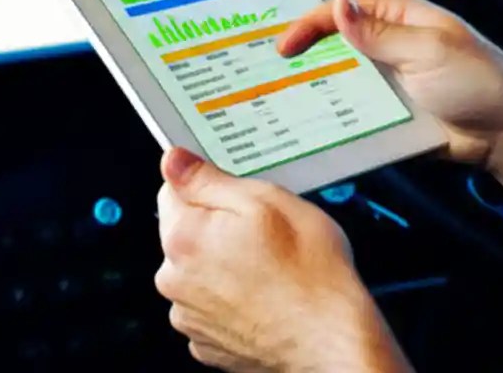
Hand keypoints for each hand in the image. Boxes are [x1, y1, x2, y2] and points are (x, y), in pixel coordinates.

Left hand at [155, 148, 410, 372]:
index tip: (240, 198)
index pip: (172, 190)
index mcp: (185, 237)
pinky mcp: (206, 343)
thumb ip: (211, 180)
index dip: (210, 188)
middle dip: (218, 229)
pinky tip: (266, 296)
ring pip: (199, 272)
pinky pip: (211, 306)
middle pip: (185, 234)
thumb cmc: (310, 273)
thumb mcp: (268, 201)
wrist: (329, 338)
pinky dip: (232, 299)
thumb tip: (174, 160)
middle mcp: (175, 279)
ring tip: (272, 270)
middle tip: (266, 235)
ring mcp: (189, 316)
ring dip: (225, 265)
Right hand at [278, 0, 502, 168]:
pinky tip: (308, 131)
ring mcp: (389, 82)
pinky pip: (354, 116)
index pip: (342, 11)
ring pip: (339, 83)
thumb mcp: (429, 51)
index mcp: (400, 17)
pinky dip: (332, 121)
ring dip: (312, 92)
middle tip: (263, 71)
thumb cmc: (481, 81)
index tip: (283, 46)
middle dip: (302, 57)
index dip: (308, 24)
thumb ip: (381, 34)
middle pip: (334, 46)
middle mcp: (389, 46)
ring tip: (274, 104)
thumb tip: (341, 7)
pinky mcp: (391, 114)